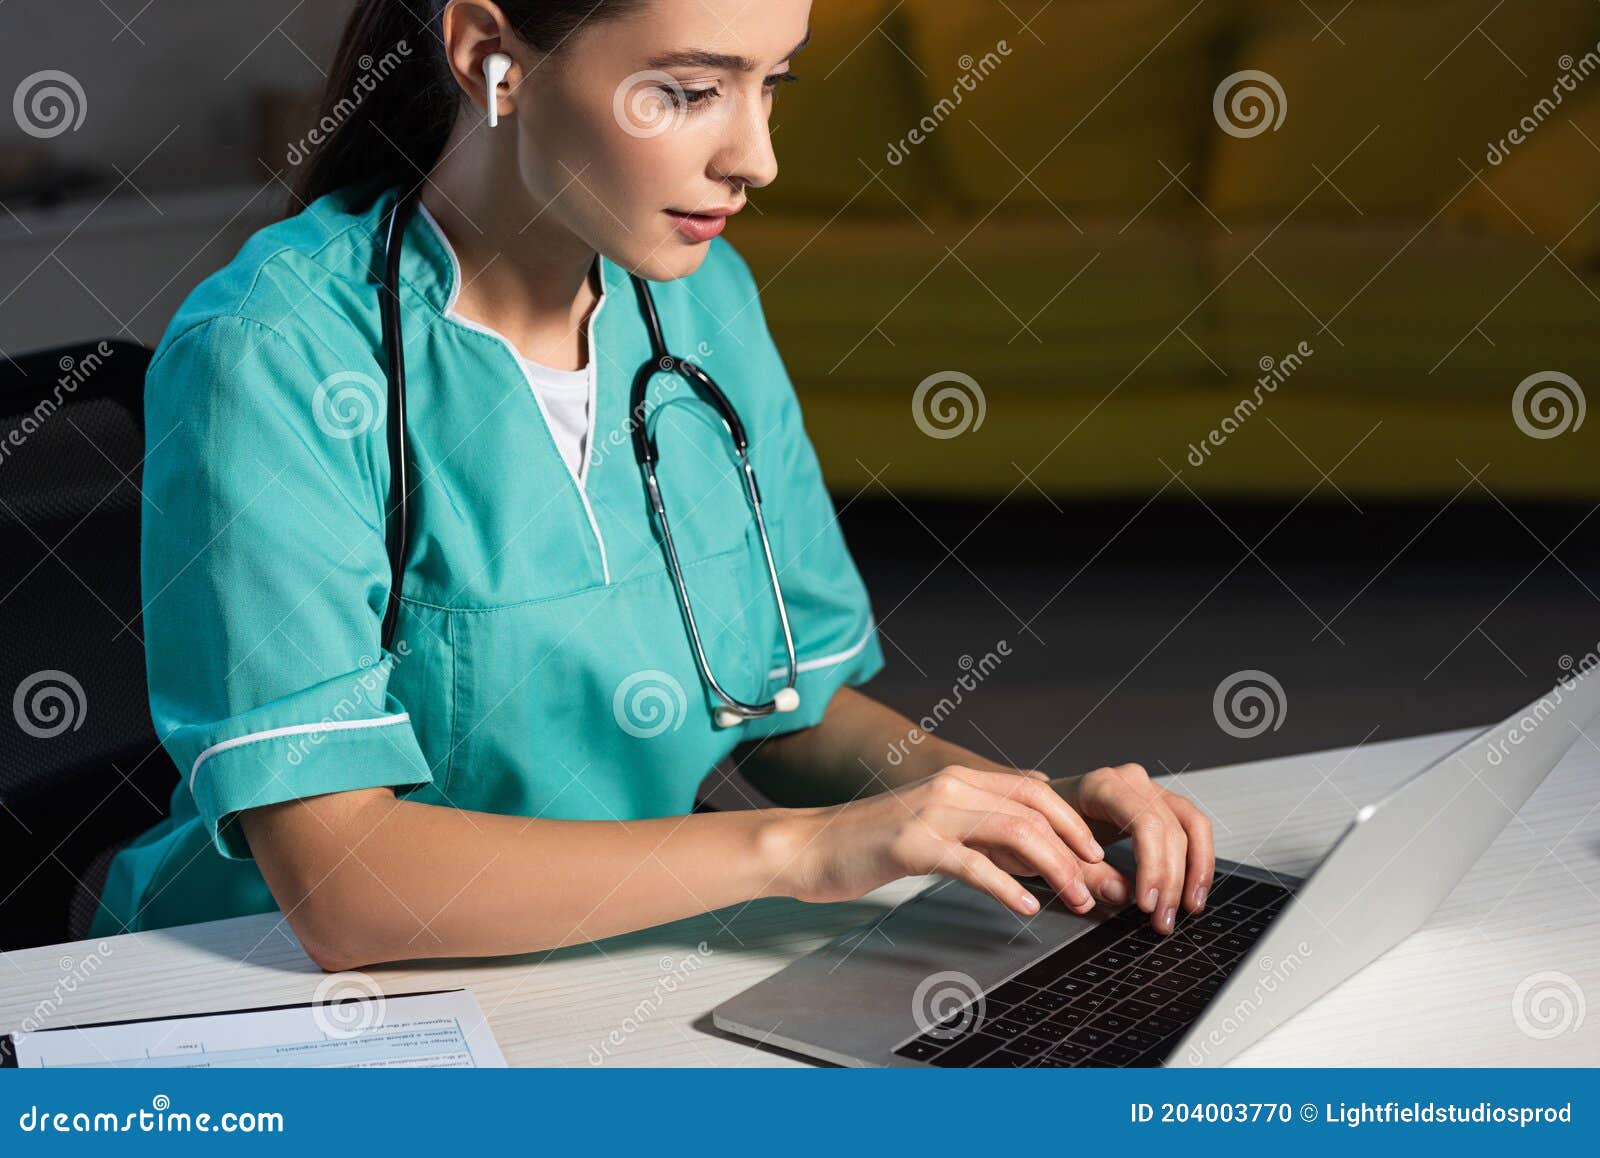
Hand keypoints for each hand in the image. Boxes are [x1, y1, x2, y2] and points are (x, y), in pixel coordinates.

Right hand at [771, 764, 1107, 919]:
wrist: (811, 847)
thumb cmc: (873, 844)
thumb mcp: (935, 828)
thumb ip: (980, 832)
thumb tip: (1037, 855)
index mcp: (960, 779)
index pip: (1034, 791)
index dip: (1073, 821)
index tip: (1097, 856)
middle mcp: (951, 786)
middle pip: (1034, 808)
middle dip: (1075, 847)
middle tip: (1097, 885)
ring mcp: (932, 812)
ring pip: (1015, 831)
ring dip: (1055, 870)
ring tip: (1073, 900)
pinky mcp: (913, 844)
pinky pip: (973, 864)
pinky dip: (1008, 887)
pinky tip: (1025, 908)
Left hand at [1047, 762, 1214, 933]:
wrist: (1045, 805)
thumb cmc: (1047, 822)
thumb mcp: (1054, 849)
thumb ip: (1084, 873)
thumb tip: (1122, 894)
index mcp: (1103, 785)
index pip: (1145, 823)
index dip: (1153, 866)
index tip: (1147, 903)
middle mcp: (1131, 781)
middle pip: (1170, 830)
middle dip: (1171, 880)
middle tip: (1162, 919)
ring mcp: (1150, 789)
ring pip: (1191, 826)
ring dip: (1195, 871)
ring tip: (1188, 909)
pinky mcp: (1162, 803)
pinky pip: (1193, 827)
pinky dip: (1198, 860)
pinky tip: (1193, 890)